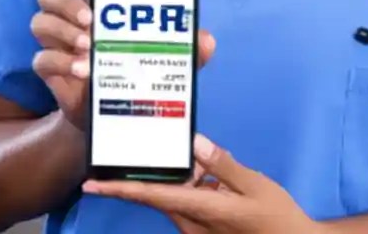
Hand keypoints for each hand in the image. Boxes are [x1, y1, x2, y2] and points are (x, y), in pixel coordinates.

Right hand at [30, 0, 215, 130]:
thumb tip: (207, 40)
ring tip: (89, 47)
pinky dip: (59, 61)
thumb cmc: (137, 79)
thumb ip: (187, 51)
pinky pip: (41, 59)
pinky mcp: (51, 73)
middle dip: (66, 1)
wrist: (116, 119)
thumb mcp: (165, 63)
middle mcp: (71, 23)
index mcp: (96, 10)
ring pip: (39, 22)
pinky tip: (82, 70)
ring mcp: (58, 46)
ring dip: (62, 30)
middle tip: (91, 18)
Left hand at [82, 134, 314, 233]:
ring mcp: (198, 230)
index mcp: (203, 209)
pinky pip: (187, 205)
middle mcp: (193, 223)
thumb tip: (195, 142)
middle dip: (141, 177)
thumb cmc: (277, 217)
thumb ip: (223, 163)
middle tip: (119, 158)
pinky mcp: (206, 230)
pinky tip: (208, 174)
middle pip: (156, 196)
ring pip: (173, 200)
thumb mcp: (256, 185)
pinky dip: (191, 188)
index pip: (152, 196)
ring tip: (186, 156)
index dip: (119, 190)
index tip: (91, 184)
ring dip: (174, 180)